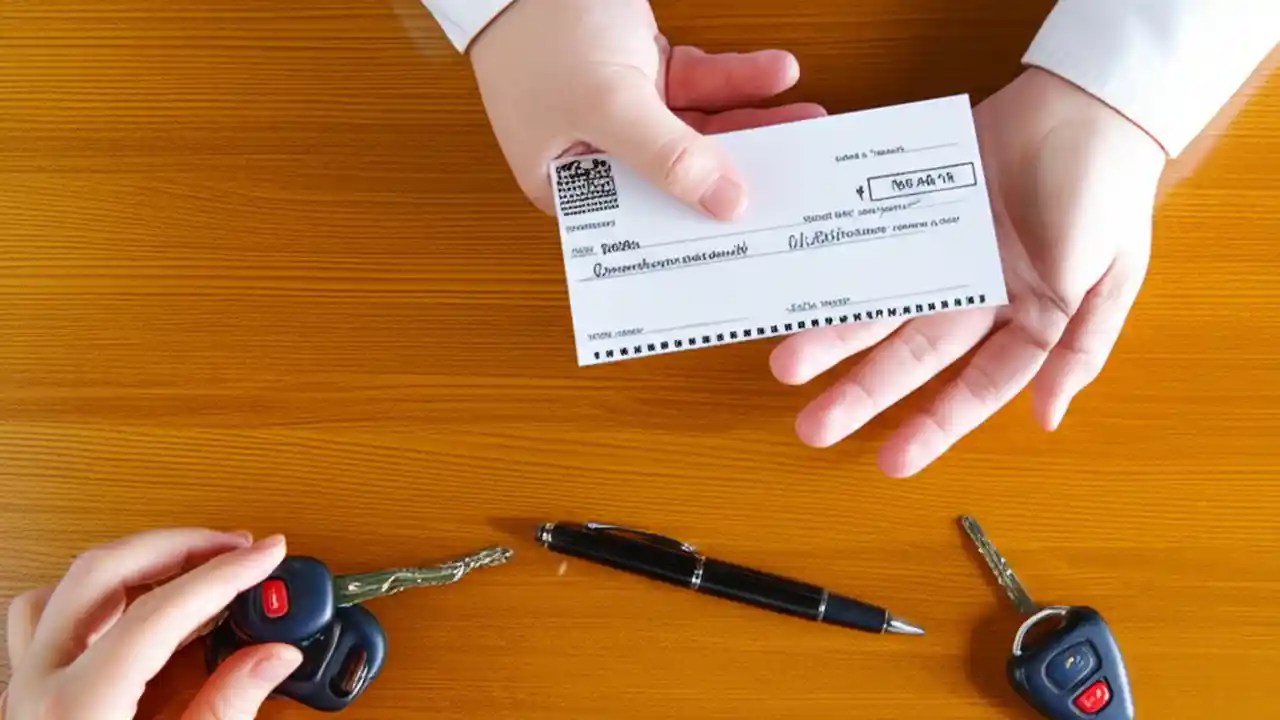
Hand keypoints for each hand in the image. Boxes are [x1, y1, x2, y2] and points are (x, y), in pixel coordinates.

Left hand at [3, 529, 299, 719]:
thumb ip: (227, 707)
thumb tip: (273, 655)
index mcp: (78, 706)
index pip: (160, 609)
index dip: (222, 574)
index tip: (265, 554)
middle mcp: (38, 686)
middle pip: (104, 572)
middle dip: (179, 546)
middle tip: (237, 547)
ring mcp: (20, 690)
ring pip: (62, 588)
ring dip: (131, 563)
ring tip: (187, 564)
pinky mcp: (23, 701)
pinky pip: (41, 621)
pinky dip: (91, 597)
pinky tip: (130, 605)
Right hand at [469, 0, 825, 217]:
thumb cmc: (542, 31)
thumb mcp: (609, 104)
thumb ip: (667, 158)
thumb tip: (726, 205)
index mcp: (567, 186)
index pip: (640, 225)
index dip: (695, 230)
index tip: (752, 231)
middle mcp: (595, 156)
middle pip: (679, 178)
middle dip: (741, 170)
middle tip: (797, 175)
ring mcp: (623, 113)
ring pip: (699, 130)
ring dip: (752, 121)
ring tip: (806, 118)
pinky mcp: (644, 74)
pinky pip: (699, 86)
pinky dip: (736, 80)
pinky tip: (778, 72)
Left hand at [770, 68, 1165, 475]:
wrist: (1087, 102)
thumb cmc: (1110, 193)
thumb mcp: (1112, 278)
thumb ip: (1079, 347)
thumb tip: (1047, 419)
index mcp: (1025, 320)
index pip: (974, 386)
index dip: (934, 425)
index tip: (888, 463)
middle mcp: (972, 295)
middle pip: (912, 354)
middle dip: (863, 393)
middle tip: (812, 427)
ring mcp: (936, 253)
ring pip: (880, 305)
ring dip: (834, 337)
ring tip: (786, 364)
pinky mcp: (910, 210)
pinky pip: (869, 245)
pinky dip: (838, 268)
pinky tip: (800, 294)